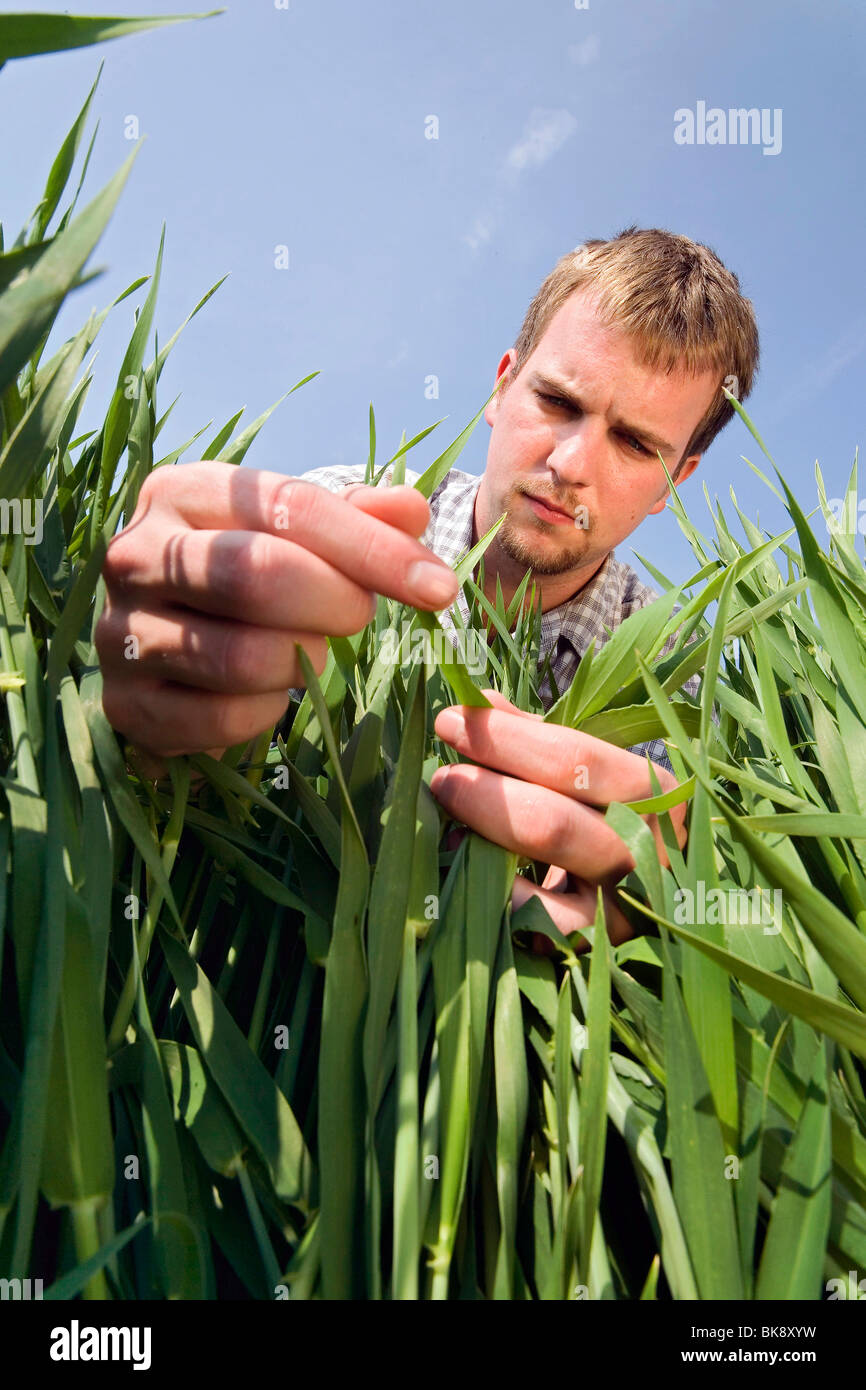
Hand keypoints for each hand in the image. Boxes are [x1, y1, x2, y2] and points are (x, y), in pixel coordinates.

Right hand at [96, 462, 458, 757]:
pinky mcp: (126, 705)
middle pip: (256, 576)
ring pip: (242, 658)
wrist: (163, 638)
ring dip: (305, 664)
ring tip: (312, 653)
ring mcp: (119, 633)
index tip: (438, 588)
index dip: (375, 550)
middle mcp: (134, 555)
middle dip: (336, 604)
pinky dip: (268, 713)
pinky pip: (222, 719)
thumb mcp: (295, 531)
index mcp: (180, 492)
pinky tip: (271, 694)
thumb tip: (411, 510)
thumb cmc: (244, 570)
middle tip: (360, 617)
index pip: (290, 508)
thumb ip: (358, 517)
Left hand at [430, 689, 686, 949]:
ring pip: (547, 872)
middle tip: (442, 779)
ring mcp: (625, 907)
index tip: (453, 721)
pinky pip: (540, 924)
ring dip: (485, 837)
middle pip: (555, 819)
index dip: (507, 738)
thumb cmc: (605, 822)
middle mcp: (649, 852)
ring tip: (445, 820)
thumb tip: (479, 703)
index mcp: (656, 795)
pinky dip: (497, 893)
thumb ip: (537, 739)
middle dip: (486, 792)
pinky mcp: (595, 945)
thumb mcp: (586, 777)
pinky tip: (464, 870)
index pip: (574, 758)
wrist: (649, 908)